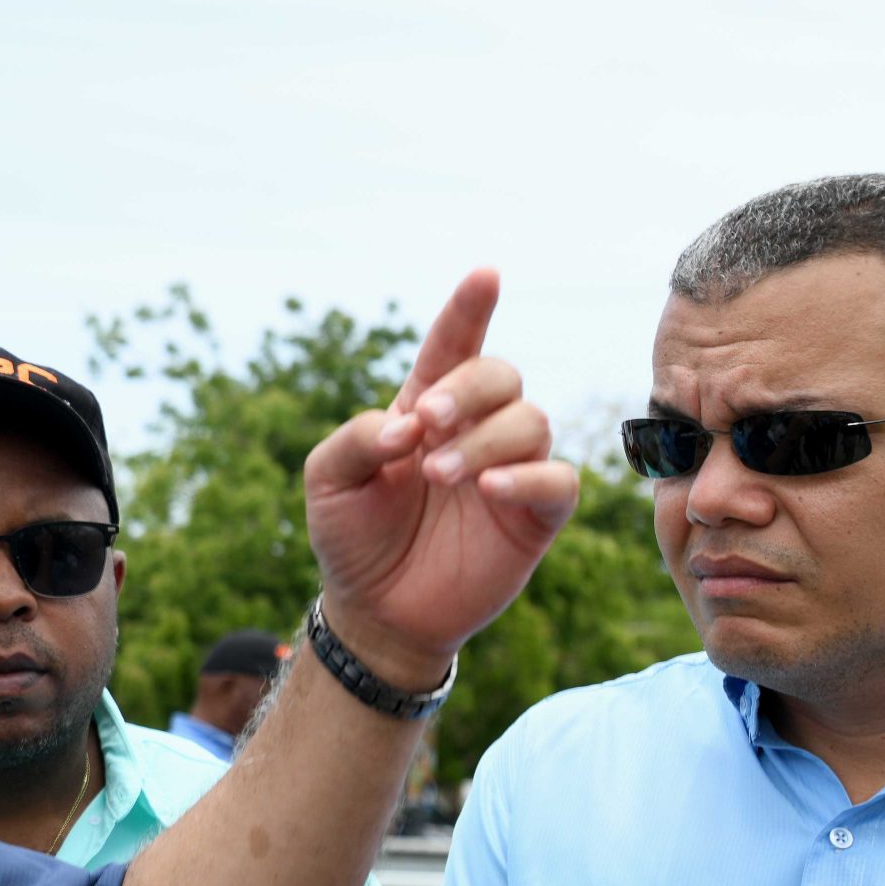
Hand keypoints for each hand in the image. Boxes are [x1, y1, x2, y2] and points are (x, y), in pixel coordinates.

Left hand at [303, 269, 578, 688]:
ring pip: (531, 421)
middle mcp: (474, 429)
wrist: (372, 610)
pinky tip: (485, 490)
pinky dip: (525, 478)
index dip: (469, 310)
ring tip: (438, 474)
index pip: (453, 346)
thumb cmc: (351, 536)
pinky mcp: (536, 515)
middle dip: (468, 388)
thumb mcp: (327, 481)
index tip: (485, 275)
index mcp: (424, 408)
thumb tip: (406, 424)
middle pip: (501, 375)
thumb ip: (356, 439)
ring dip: (484, 440)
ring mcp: (510, 469)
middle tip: (426, 421)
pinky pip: (557, 479)